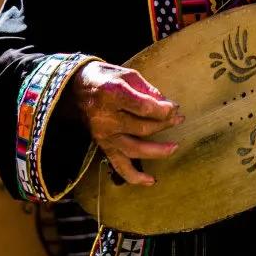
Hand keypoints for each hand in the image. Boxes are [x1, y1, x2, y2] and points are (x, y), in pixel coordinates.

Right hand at [71, 60, 183, 187]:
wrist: (76, 87)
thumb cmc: (105, 77)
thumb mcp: (127, 74)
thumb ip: (147, 89)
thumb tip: (167, 104)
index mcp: (113, 94)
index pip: (144, 108)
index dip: (164, 110)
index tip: (175, 108)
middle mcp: (108, 118)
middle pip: (143, 128)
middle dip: (165, 124)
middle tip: (179, 119)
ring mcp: (105, 135)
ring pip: (135, 149)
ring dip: (157, 151)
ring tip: (174, 147)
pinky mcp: (103, 145)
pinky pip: (119, 165)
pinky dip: (135, 176)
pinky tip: (151, 181)